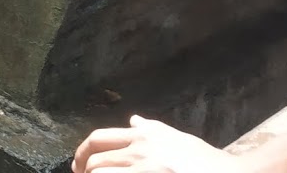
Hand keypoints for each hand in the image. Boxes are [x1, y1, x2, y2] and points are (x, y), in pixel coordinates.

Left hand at [73, 116, 250, 172]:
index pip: (99, 138)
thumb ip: (153, 129)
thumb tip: (134, 119)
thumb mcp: (178, 138)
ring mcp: (147, 168)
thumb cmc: (207, 161)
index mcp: (145, 136)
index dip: (81, 153)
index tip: (79, 166)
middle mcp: (142, 149)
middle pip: (96, 161)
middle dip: (86, 172)